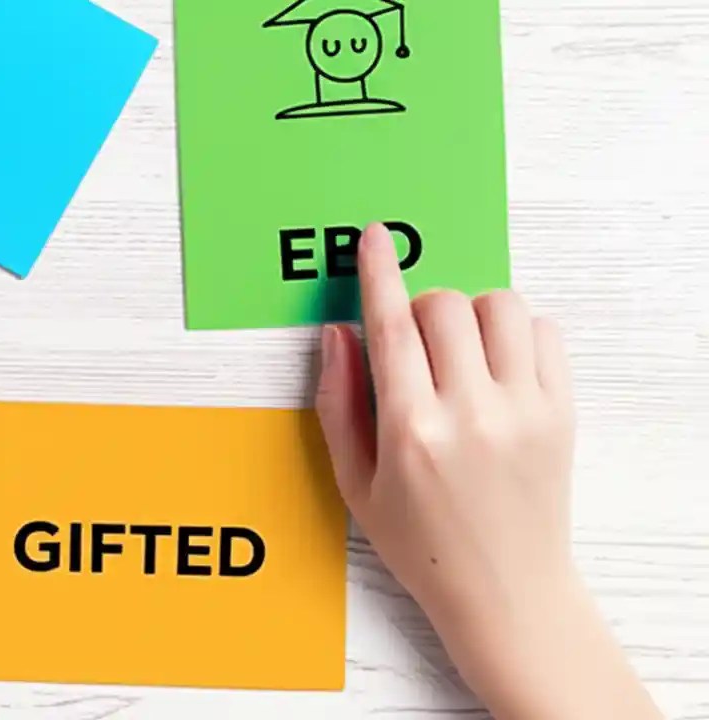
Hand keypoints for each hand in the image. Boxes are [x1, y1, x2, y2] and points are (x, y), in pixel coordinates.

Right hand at [316, 223, 661, 718]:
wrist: (505, 590)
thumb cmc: (423, 544)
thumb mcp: (356, 484)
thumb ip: (338, 404)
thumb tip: (338, 333)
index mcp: (411, 431)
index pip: (391, 326)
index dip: (378, 273)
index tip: (374, 239)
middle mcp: (471, 413)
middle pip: (444, 306)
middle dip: (420, 308)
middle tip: (414, 344)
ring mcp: (524, 411)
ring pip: (499, 306)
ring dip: (469, 313)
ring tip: (459, 351)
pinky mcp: (561, 413)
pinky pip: (544, 331)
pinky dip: (515, 330)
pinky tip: (496, 363)